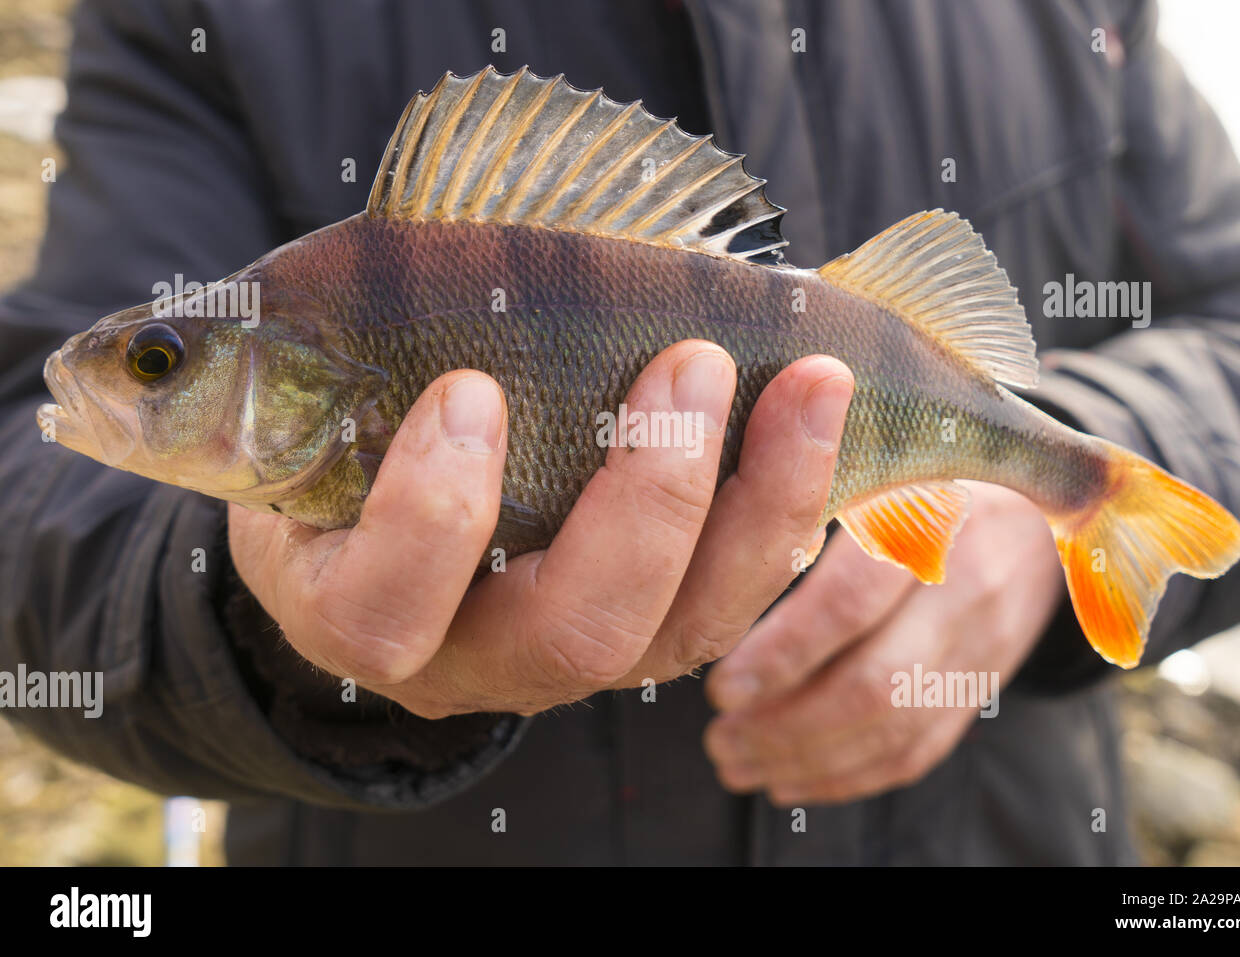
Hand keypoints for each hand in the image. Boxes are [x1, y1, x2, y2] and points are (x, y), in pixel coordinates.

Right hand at [228, 340, 854, 718]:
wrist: (397, 522)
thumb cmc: (341, 444)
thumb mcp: (295, 415)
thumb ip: (305, 365)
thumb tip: (350, 251)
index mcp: (360, 610)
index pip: (386, 609)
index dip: (431, 515)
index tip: (468, 387)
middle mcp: (478, 658)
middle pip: (575, 631)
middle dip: (645, 500)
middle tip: (686, 366)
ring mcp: (583, 652)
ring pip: (688, 627)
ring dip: (759, 498)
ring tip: (809, 378)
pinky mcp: (660, 624)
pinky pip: (741, 591)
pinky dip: (791, 503)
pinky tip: (821, 411)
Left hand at [703, 482, 1064, 805]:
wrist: (1031, 514)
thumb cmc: (918, 483)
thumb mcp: (874, 469)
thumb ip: (805, 505)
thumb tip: (711, 561)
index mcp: (927, 517)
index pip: (854, 601)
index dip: (785, 652)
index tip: (721, 687)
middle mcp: (964, 585)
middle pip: (877, 683)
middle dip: (785, 725)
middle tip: (717, 738)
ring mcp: (984, 645)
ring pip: (894, 728)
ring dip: (806, 759)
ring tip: (736, 763)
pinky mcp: (983, 686)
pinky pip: (919, 749)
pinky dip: (848, 776)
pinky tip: (788, 779)